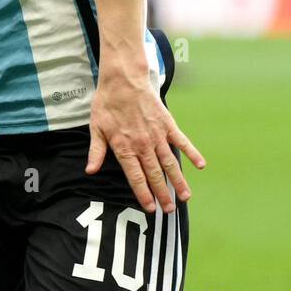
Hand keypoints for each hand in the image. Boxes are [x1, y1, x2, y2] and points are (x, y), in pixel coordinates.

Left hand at [86, 68, 205, 213]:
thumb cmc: (107, 103)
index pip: (136, 177)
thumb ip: (96, 151)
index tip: (151, 208)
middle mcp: (143, 145)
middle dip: (163, 195)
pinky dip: (192, 153)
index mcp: (125, 148)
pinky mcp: (167, 124)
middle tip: (170, 210)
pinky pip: (182, 141)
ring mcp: (157, 135)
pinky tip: (200, 165)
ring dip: (178, 181)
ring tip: (185, 197)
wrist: (123, 79)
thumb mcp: (96, 128)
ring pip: (170, 163)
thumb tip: (91, 171)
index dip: (143, 194)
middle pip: (155, 175)